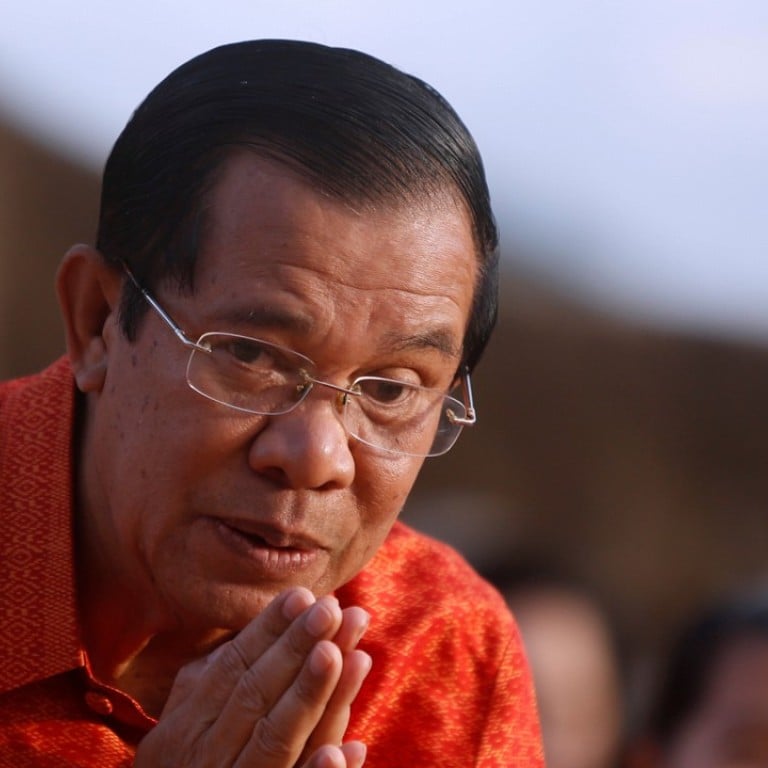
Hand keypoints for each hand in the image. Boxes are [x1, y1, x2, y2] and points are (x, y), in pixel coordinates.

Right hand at [134, 588, 371, 767]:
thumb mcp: (178, 727)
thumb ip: (206, 681)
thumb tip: (251, 631)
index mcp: (186, 725)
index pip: (232, 665)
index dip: (267, 629)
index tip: (303, 594)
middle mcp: (204, 755)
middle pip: (256, 693)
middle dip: (295, 648)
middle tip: (331, 608)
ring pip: (276, 739)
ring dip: (310, 697)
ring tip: (347, 655)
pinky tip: (348, 750)